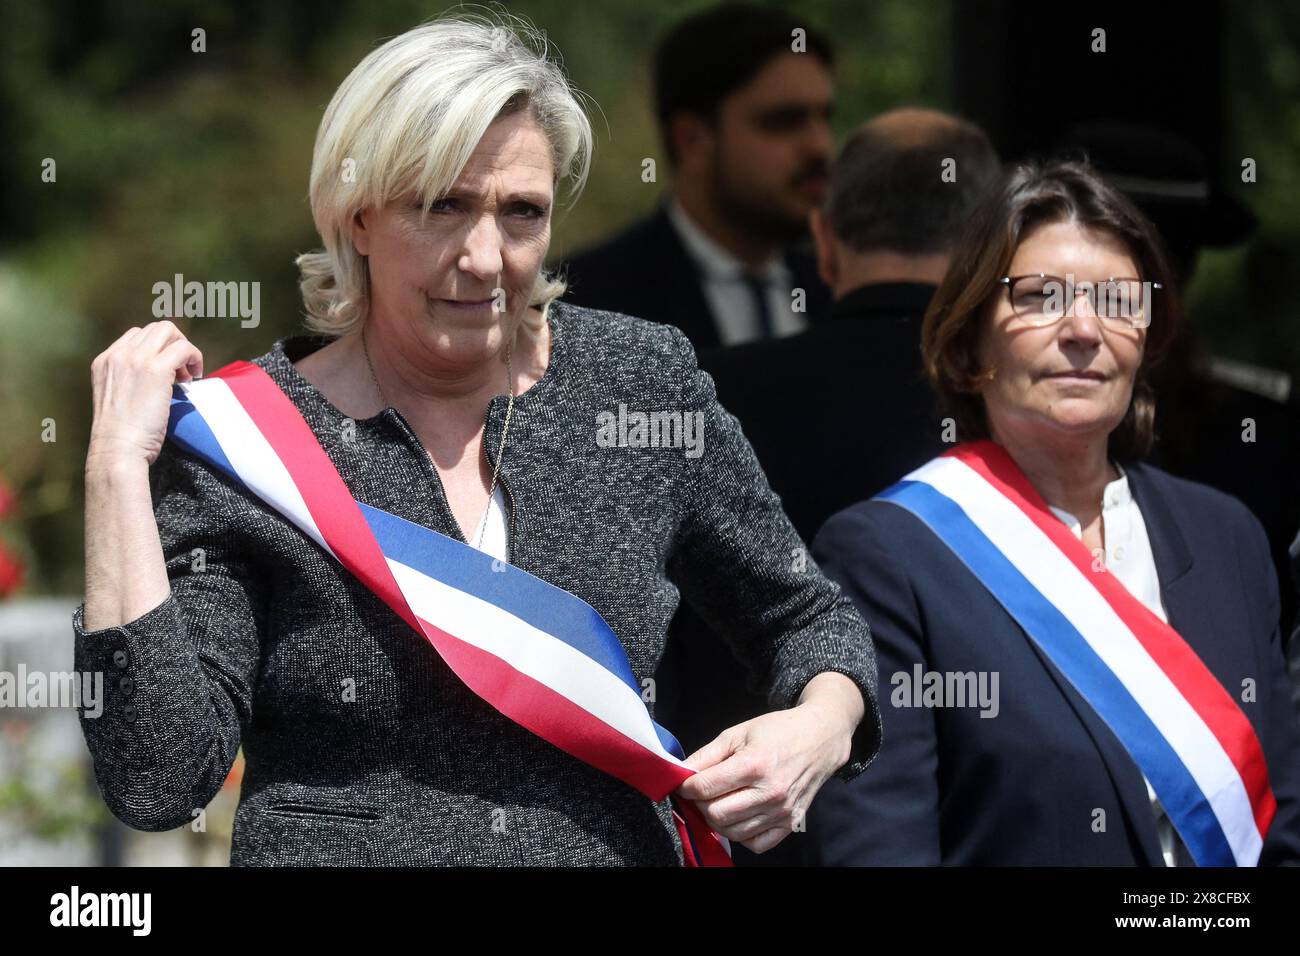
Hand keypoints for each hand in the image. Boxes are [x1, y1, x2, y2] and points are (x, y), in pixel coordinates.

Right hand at [87, 321, 203, 468]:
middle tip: (182, 373)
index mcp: (104, 361)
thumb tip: (163, 376)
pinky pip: (183, 348)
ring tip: (187, 376)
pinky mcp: (155, 370)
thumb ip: (130, 381)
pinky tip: (194, 378)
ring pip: (169, 330)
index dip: (158, 349)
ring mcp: (135, 359)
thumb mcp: (117, 399)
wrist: (117, 450)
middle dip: (174, 345)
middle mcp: (117, 355)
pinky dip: (194, 358)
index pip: (136, 336)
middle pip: (155, 329)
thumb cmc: (122, 436)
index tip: (169, 372)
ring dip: (185, 349)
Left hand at [673, 693, 855, 853]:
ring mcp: (781, 811)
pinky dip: (742, 834)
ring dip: (718, 820)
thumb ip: (706, 755)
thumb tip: (680, 773)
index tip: (685, 782)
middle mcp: (769, 792)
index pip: (705, 788)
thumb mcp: (738, 733)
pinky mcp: (791, 823)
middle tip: (703, 792)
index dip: (686, 786)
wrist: (820, 738)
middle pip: (716, 814)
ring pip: (732, 832)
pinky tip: (740, 815)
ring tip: (720, 801)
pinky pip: (756, 844)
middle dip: (700, 804)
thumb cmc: (777, 731)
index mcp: (754, 765)